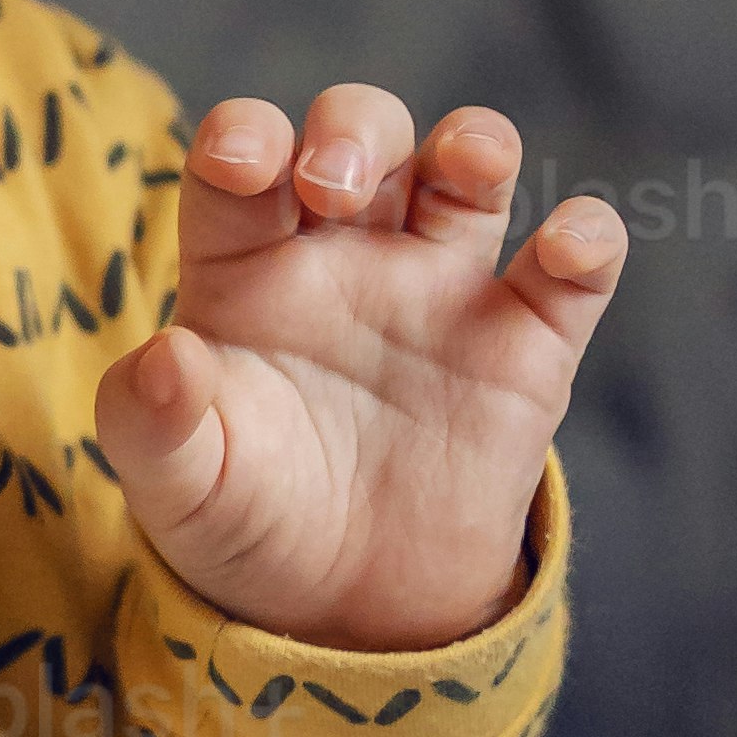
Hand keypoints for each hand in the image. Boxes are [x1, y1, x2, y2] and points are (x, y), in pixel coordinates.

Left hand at [89, 87, 623, 653]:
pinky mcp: (523, 346)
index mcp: (247, 262)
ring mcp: (440, 289)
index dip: (244, 137)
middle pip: (360, 133)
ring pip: (470, 168)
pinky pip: (571, 273)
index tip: (241, 159)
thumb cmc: (246, 516)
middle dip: (353, 130)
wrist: (343, 606)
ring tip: (469, 163)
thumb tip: (162, 360)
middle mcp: (346, 252)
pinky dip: (588, 241)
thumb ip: (148, 422)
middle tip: (336, 185)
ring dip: (477, 143)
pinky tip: (570, 249)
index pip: (242, 161)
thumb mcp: (178, 485)